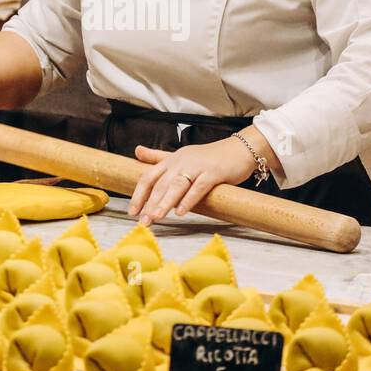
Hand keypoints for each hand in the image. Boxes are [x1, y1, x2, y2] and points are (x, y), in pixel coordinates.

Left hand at [126, 138, 256, 225]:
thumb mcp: (181, 155)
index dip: (139, 194)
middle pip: (161, 183)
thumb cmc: (209, 157)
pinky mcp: (213, 172)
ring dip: (165, 202)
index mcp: (172, 160)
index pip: (149, 176)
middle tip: (143, 221)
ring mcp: (197, 166)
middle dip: (150, 203)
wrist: (238, 150)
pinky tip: (181, 212)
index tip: (132, 212)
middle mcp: (181, 162)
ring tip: (156, 217)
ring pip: (177, 185)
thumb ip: (158, 156)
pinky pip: (198, 187)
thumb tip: (137, 150)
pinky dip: (189, 200)